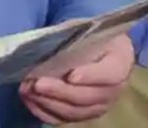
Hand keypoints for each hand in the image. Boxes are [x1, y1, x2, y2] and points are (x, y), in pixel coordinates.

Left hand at [19, 34, 134, 124]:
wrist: (96, 49)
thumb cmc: (90, 35)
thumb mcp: (84, 29)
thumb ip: (71, 39)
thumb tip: (45, 50)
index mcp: (121, 61)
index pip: (111, 73)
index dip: (91, 76)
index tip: (71, 75)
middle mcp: (115, 88)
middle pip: (88, 97)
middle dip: (59, 91)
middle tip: (37, 83)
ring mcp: (100, 105)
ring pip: (74, 112)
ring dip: (48, 102)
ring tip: (27, 89)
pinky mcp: (84, 114)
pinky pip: (63, 119)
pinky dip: (44, 111)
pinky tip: (29, 99)